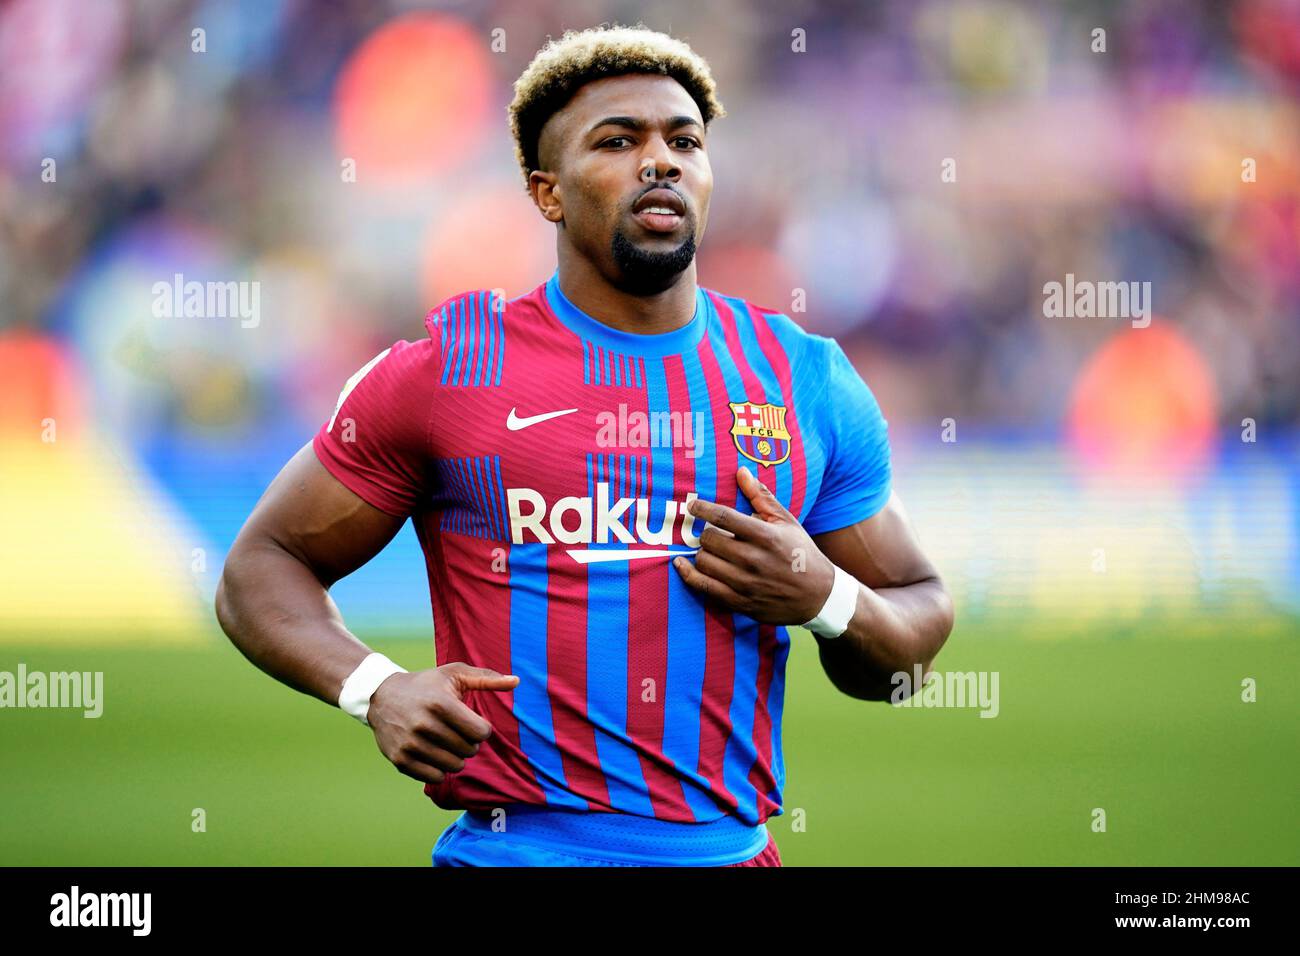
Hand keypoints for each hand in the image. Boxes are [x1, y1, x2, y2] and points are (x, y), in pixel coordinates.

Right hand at [366, 662, 518, 785]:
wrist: (381, 696)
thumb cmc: (426, 684)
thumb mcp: (455, 674)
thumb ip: (486, 679)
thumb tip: (516, 681)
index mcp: (440, 703)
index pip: (481, 733)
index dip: (482, 729)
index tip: (472, 723)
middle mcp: (424, 725)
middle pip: (469, 750)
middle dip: (469, 743)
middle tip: (457, 732)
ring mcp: (410, 744)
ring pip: (454, 766)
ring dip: (456, 757)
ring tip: (447, 743)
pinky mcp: (400, 760)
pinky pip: (435, 778)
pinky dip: (439, 770)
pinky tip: (434, 754)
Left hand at [673, 466, 835, 624]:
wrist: (818, 596)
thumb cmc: (801, 553)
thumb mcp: (787, 521)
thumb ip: (761, 497)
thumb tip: (741, 471)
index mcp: (765, 536)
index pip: (723, 517)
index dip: (702, 509)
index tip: (692, 505)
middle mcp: (753, 560)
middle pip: (709, 539)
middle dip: (705, 534)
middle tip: (711, 534)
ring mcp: (745, 583)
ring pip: (704, 562)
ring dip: (702, 553)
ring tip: (710, 550)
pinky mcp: (740, 602)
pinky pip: (703, 587)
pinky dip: (688, 574)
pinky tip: (682, 564)